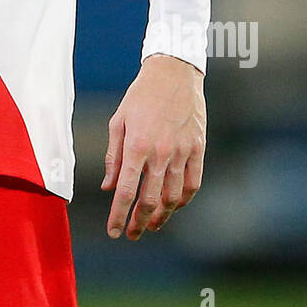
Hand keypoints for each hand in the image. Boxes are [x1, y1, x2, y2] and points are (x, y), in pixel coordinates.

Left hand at [101, 53, 205, 240]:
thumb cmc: (140, 96)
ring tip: (152, 224)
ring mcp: (182, 152)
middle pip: (150, 201)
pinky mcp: (198, 149)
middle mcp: (160, 153)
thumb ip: (113, 157)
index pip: (126, 192)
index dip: (118, 216)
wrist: (173, 73)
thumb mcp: (118, 122)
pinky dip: (183, 200)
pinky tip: (174, 205)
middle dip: (139, 223)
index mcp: (136, 146)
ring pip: (173, 197)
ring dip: (161, 216)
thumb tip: (108, 187)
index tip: (114, 232)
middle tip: (131, 234)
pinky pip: (193, 183)